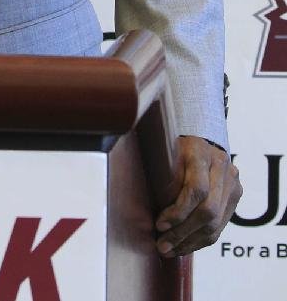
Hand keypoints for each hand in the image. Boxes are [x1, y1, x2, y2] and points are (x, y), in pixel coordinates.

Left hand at [155, 135, 242, 255]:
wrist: (198, 132)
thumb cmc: (170, 141)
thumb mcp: (161, 150)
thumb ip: (161, 174)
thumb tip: (148, 206)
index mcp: (200, 152)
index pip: (196, 189)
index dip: (178, 211)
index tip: (159, 224)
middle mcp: (221, 166)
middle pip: (208, 210)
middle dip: (182, 232)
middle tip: (161, 245)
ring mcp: (232, 181)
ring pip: (216, 222)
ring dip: (190, 241)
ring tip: (169, 250)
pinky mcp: (235, 194)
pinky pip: (220, 225)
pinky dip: (200, 239)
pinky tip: (184, 246)